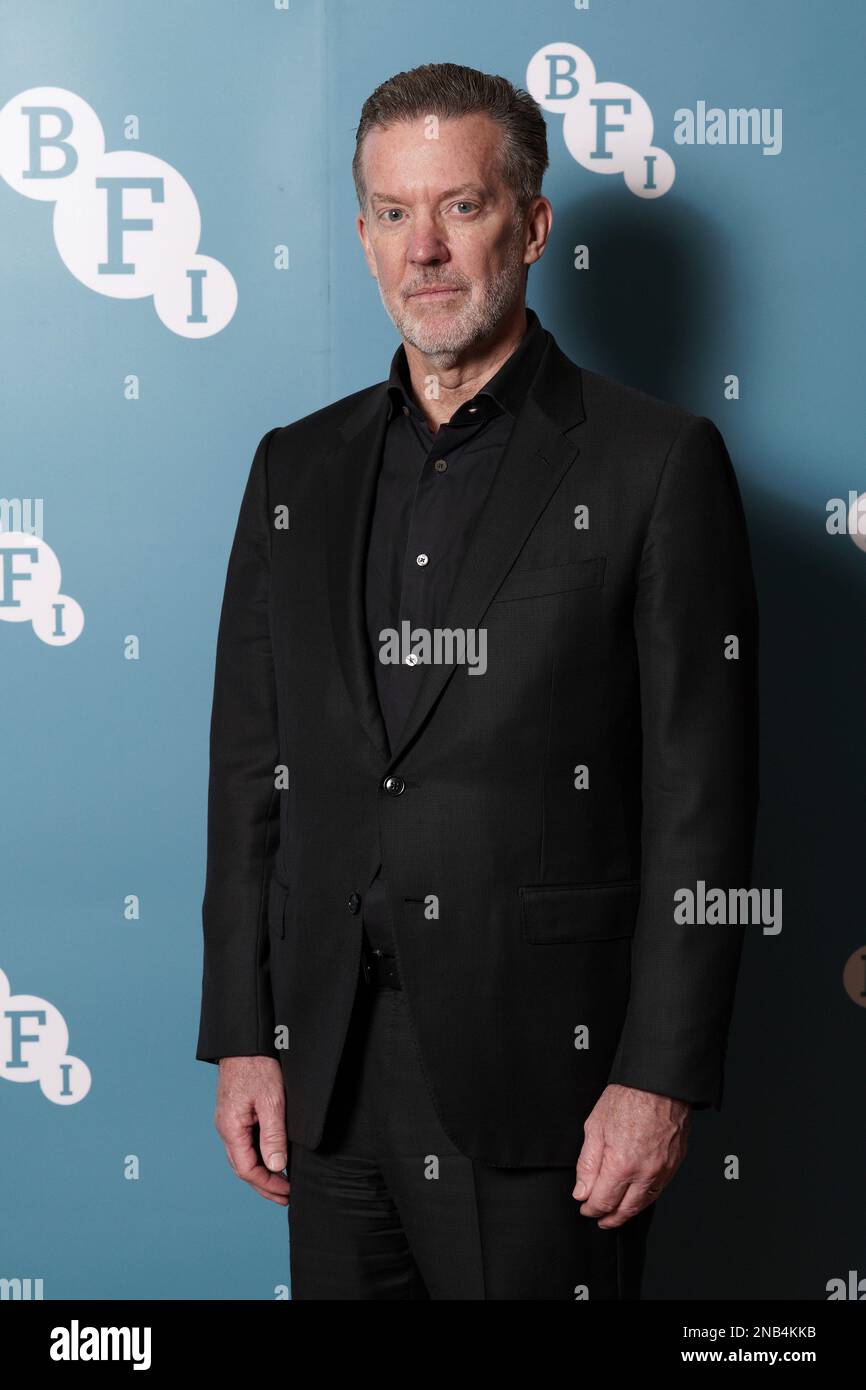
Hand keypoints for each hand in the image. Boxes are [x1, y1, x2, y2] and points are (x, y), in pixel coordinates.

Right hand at [214, 1056, 290, 1205]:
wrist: (245, 1042)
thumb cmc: (257, 1067)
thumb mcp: (271, 1101)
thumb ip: (273, 1136)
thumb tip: (276, 1167)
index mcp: (231, 1129)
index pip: (247, 1169)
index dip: (268, 1184)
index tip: (288, 1192)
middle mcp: (226, 1129)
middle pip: (242, 1168)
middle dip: (264, 1185)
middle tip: (286, 1197)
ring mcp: (229, 1122)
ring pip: (243, 1158)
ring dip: (261, 1174)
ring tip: (281, 1184)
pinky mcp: (235, 1115)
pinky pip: (244, 1144)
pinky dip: (258, 1158)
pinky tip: (272, 1160)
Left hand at [573, 1083, 690, 1228]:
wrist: (659, 1083)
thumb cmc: (628, 1098)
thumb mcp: (595, 1127)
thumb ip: (587, 1164)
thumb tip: (582, 1191)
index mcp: (621, 1165)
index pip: (603, 1202)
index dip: (590, 1208)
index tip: (584, 1206)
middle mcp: (645, 1173)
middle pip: (625, 1210)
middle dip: (608, 1218)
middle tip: (598, 1218)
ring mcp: (663, 1170)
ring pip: (644, 1204)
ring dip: (628, 1212)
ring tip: (616, 1213)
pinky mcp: (675, 1164)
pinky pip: (659, 1189)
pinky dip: (645, 1198)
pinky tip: (636, 1196)